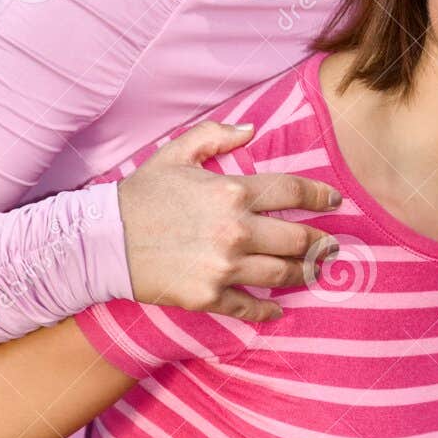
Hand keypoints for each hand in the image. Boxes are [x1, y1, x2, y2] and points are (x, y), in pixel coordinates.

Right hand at [117, 120, 341, 323]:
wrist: (103, 240)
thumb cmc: (141, 194)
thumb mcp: (176, 153)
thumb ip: (216, 135)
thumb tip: (252, 128)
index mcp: (232, 192)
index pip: (292, 192)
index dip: (320, 196)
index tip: (335, 201)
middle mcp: (235, 230)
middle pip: (298, 239)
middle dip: (322, 242)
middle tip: (333, 245)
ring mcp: (224, 267)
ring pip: (282, 273)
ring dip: (305, 273)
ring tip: (316, 271)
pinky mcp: (209, 296)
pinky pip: (249, 306)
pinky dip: (268, 309)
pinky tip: (279, 308)